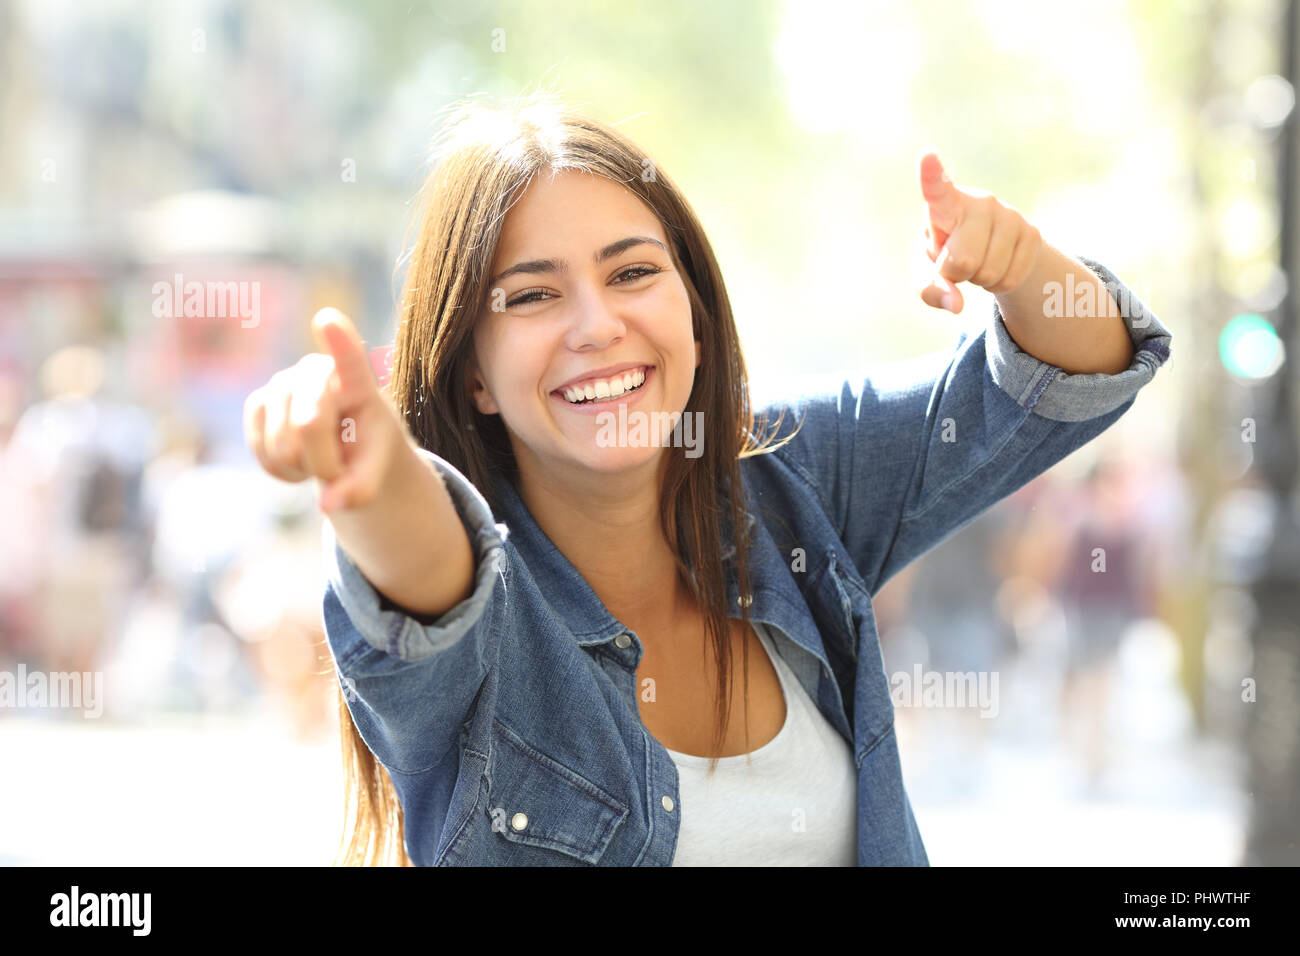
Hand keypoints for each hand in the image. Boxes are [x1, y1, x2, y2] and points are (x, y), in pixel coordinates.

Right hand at [243, 308, 408, 512]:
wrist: (346, 440)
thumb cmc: (367, 448)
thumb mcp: (375, 469)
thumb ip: (360, 489)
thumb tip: (328, 507)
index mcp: (357, 380)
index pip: (349, 359)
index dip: (338, 342)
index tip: (327, 320)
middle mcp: (316, 371)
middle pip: (309, 424)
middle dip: (323, 462)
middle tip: (339, 470)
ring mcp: (282, 383)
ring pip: (282, 444)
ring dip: (301, 467)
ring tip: (321, 459)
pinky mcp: (257, 402)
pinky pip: (260, 448)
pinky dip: (279, 468)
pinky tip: (296, 460)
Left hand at [918, 150, 1042, 313]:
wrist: (989, 246)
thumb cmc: (946, 255)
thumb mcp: (928, 273)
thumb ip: (931, 289)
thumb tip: (956, 306)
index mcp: (945, 205)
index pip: (937, 189)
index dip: (931, 175)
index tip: (926, 155)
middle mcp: (979, 202)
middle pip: (962, 261)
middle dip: (957, 274)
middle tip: (958, 261)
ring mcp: (1009, 214)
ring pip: (988, 274)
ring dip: (981, 280)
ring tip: (980, 259)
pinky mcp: (1032, 232)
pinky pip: (1011, 279)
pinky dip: (1000, 284)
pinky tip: (998, 264)